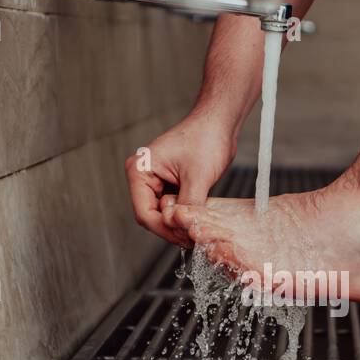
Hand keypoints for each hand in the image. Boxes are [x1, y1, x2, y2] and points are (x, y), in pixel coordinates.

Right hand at [124, 109, 236, 246]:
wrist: (219, 121)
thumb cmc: (206, 138)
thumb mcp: (198, 176)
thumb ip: (189, 206)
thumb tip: (187, 230)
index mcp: (140, 170)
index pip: (144, 213)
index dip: (164, 229)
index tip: (184, 238)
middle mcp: (144, 176)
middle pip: (151, 216)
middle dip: (172, 228)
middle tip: (193, 237)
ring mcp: (156, 181)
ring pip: (163, 214)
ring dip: (179, 223)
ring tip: (197, 229)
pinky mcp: (170, 184)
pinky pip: (173, 207)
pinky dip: (184, 215)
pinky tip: (198, 220)